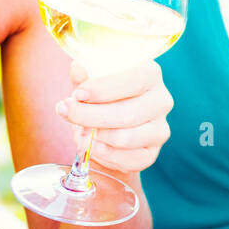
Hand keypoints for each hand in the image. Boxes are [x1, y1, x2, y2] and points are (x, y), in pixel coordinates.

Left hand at [54, 59, 172, 174]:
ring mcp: (160, 128)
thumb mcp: (89, 81)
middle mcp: (161, 101)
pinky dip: (104, 154)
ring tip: (80, 131)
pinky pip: (127, 159)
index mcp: (150, 74)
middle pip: (127, 114)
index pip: (135, 80)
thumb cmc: (101, 97)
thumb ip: (83, 74)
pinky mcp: (152, 153)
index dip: (104, 88)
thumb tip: (79, 69)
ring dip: (95, 137)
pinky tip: (93, 145)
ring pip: (125, 138)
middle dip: (90, 115)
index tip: (78, 94)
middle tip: (67, 112)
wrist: (107, 127)